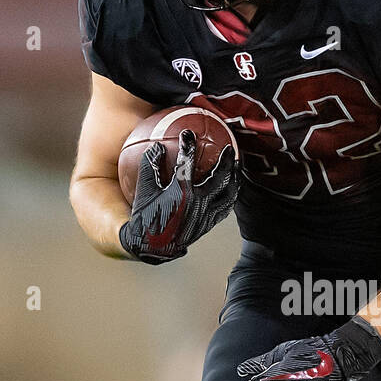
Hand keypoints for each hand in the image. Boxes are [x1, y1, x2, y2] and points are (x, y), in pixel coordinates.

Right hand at [119, 129, 237, 263]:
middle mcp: (197, 204)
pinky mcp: (208, 225)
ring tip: (237, 168)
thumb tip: (157, 146)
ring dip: (234, 179)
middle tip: (229, 148)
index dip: (188, 146)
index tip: (188, 133)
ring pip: (227, 194)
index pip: (187, 163)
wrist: (152, 247)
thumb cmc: (144, 217)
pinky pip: (224, 208)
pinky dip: (229, 196)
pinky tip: (230, 190)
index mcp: (180, 193)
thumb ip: (150, 166)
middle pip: (219, 178)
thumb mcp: (143, 190)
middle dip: (226, 161)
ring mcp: (205, 215)